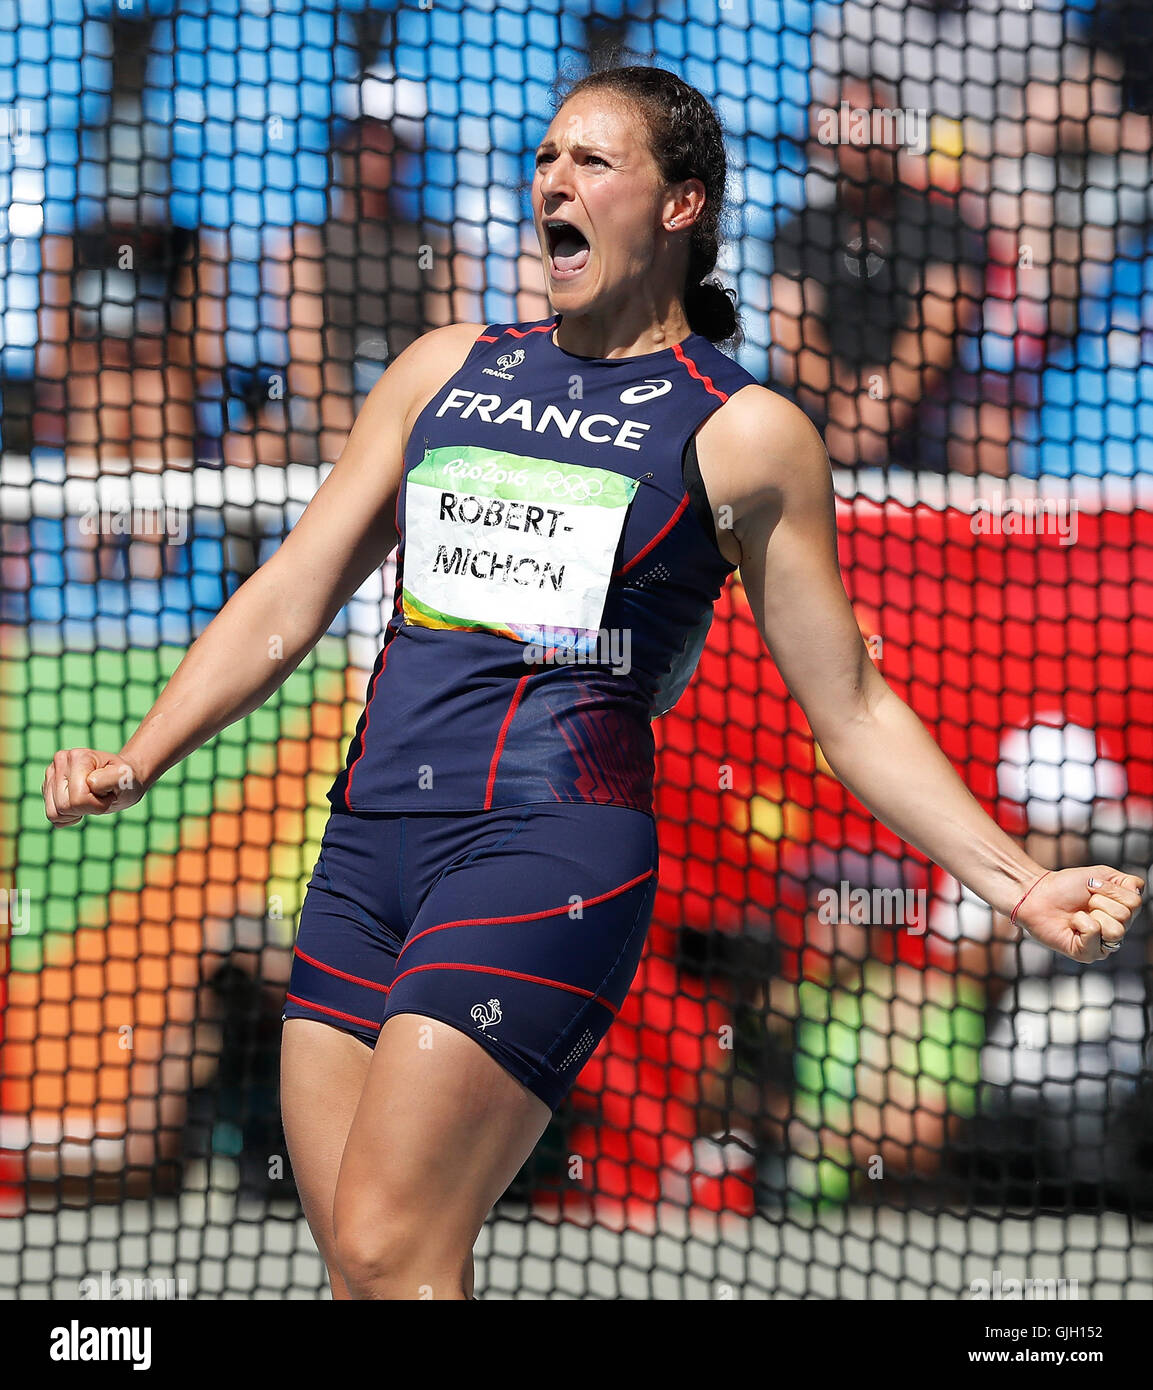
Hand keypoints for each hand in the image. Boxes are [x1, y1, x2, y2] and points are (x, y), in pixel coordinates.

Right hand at [42, 749, 147, 826]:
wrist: (121, 780)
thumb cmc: (125, 779)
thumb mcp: (126, 778)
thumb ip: (112, 778)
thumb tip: (90, 782)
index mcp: (78, 757)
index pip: (78, 798)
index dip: (98, 804)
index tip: (109, 792)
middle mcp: (60, 761)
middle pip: (64, 807)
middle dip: (86, 809)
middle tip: (101, 796)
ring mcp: (51, 774)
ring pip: (54, 813)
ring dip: (77, 813)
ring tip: (91, 798)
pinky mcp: (47, 787)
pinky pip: (53, 816)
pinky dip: (68, 816)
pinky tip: (81, 804)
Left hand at [1014, 866, 1145, 961]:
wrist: (1037, 894)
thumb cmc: (1066, 886)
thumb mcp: (1101, 876)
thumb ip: (1128, 882)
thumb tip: (1139, 892)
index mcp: (1123, 914)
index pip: (1136, 901)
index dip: (1111, 889)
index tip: (1091, 886)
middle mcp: (1117, 931)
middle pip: (1126, 915)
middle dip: (1100, 901)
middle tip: (1083, 902)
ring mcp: (1103, 945)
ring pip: (1116, 929)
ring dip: (1093, 913)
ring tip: (1078, 914)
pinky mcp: (1087, 954)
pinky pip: (1095, 934)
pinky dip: (1081, 922)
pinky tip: (1072, 924)